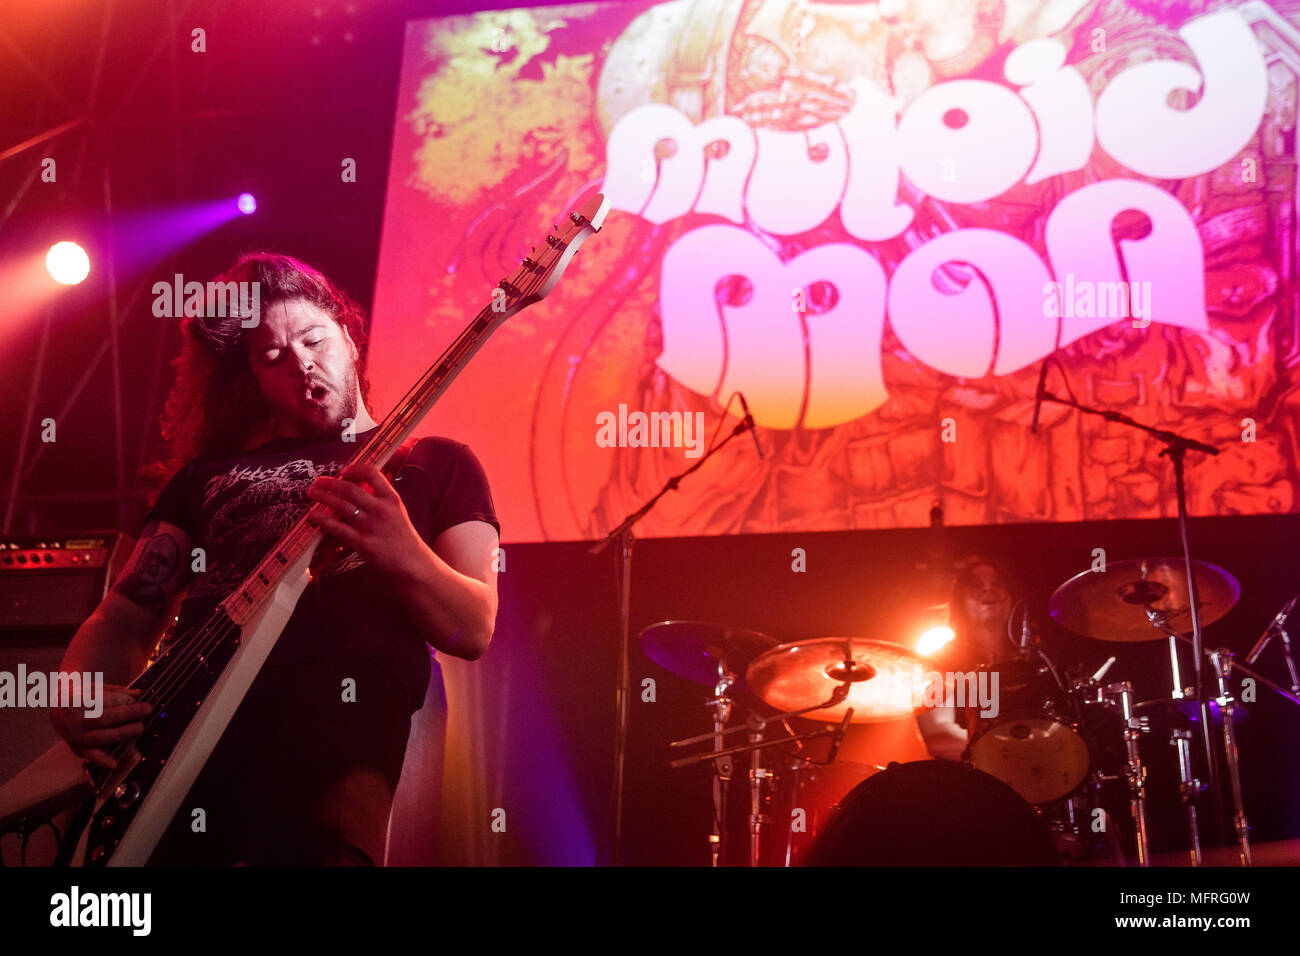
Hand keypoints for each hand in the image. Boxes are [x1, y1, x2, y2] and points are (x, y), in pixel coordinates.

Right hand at [50, 683, 150, 770]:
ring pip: (101, 737)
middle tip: (147, 709)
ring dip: (123, 733)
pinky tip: (115, 764)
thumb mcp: (92, 687)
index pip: (100, 701)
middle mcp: (72, 721)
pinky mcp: (77, 748)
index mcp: (73, 702)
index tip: (136, 698)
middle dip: (127, 714)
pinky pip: (91, 755)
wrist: (57, 709)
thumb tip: (138, 693)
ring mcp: (74, 736)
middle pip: (103, 718)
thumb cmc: (79, 696)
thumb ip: (114, 690)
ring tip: (139, 727)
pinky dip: (103, 761)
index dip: (120, 700)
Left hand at [305, 462, 429, 579]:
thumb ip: (381, 497)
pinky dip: (322, 519)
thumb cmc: (402, 535)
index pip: (371, 474)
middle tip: (318, 481)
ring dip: (323, 497)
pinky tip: (313, 515)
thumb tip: (362, 481)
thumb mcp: (398, 510)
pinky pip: (336, 527)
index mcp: (391, 499)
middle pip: (350, 489)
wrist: (411, 561)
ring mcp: (370, 526)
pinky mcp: (362, 542)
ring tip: (312, 493)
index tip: (343, 471)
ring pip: (340, 506)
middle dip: (330, 483)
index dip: (354, 469)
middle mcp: (381, 509)